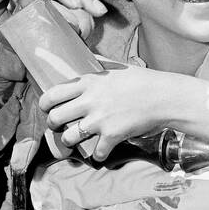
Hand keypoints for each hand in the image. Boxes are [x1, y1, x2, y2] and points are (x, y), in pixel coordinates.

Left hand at [40, 68, 176, 162]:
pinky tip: (101, 153)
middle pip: (55, 117)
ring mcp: (100, 120)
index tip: (46, 108)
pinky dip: (97, 156)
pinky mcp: (112, 135)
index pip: (53, 93)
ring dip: (70, 142)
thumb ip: (98, 62)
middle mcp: (90, 101)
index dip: (44, 103)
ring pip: (69, 137)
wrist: (164, 97)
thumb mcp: (116, 67)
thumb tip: (84, 53)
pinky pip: (95, 153)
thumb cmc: (142, 80)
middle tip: (59, 126)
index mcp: (89, 83)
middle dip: (53, 124)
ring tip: (76, 141)